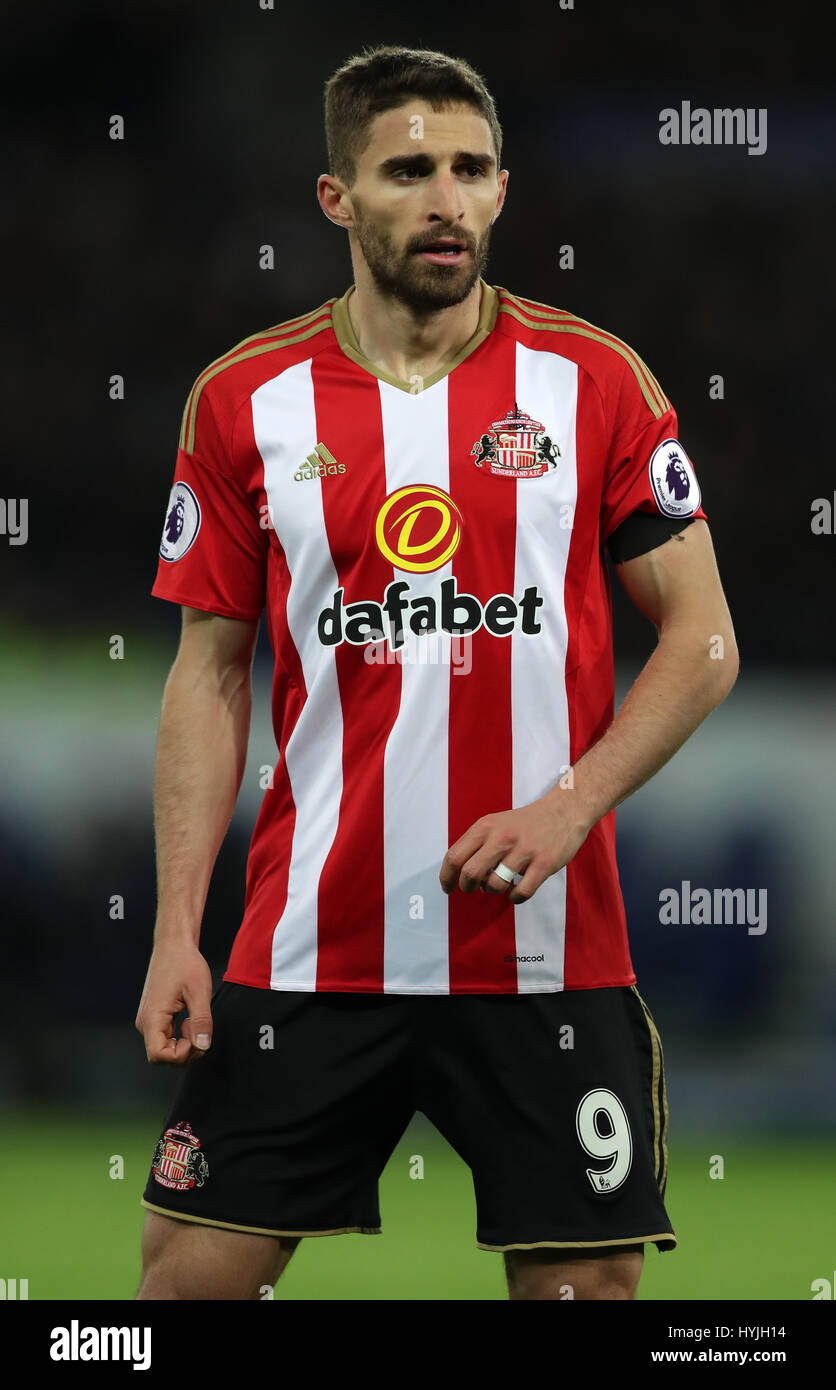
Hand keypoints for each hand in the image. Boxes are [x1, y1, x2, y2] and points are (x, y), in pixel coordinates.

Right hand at [135, 940, 213, 1064]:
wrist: (173, 945)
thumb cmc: (185, 963)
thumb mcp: (199, 991)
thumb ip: (201, 1021)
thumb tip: (203, 1047)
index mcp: (152, 1018)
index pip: (158, 1056)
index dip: (180, 1055)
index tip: (196, 1036)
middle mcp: (145, 1022)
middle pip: (162, 1057)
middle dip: (185, 1051)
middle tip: (200, 1029)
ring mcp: (148, 1020)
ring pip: (164, 1048)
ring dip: (184, 1044)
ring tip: (195, 1021)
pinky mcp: (153, 1017)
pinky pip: (165, 1038)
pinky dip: (180, 1037)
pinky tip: (189, 1020)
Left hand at [439, 791, 592, 904]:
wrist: (563, 812)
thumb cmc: (524, 823)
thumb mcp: (495, 824)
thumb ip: (477, 845)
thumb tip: (461, 876)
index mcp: (486, 827)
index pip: (454, 856)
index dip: (446, 877)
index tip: (447, 888)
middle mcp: (502, 837)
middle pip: (470, 873)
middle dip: (467, 887)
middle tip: (474, 888)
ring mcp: (524, 850)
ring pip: (495, 885)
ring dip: (493, 891)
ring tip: (500, 884)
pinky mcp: (544, 863)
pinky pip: (521, 892)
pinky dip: (515, 897)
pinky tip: (516, 891)